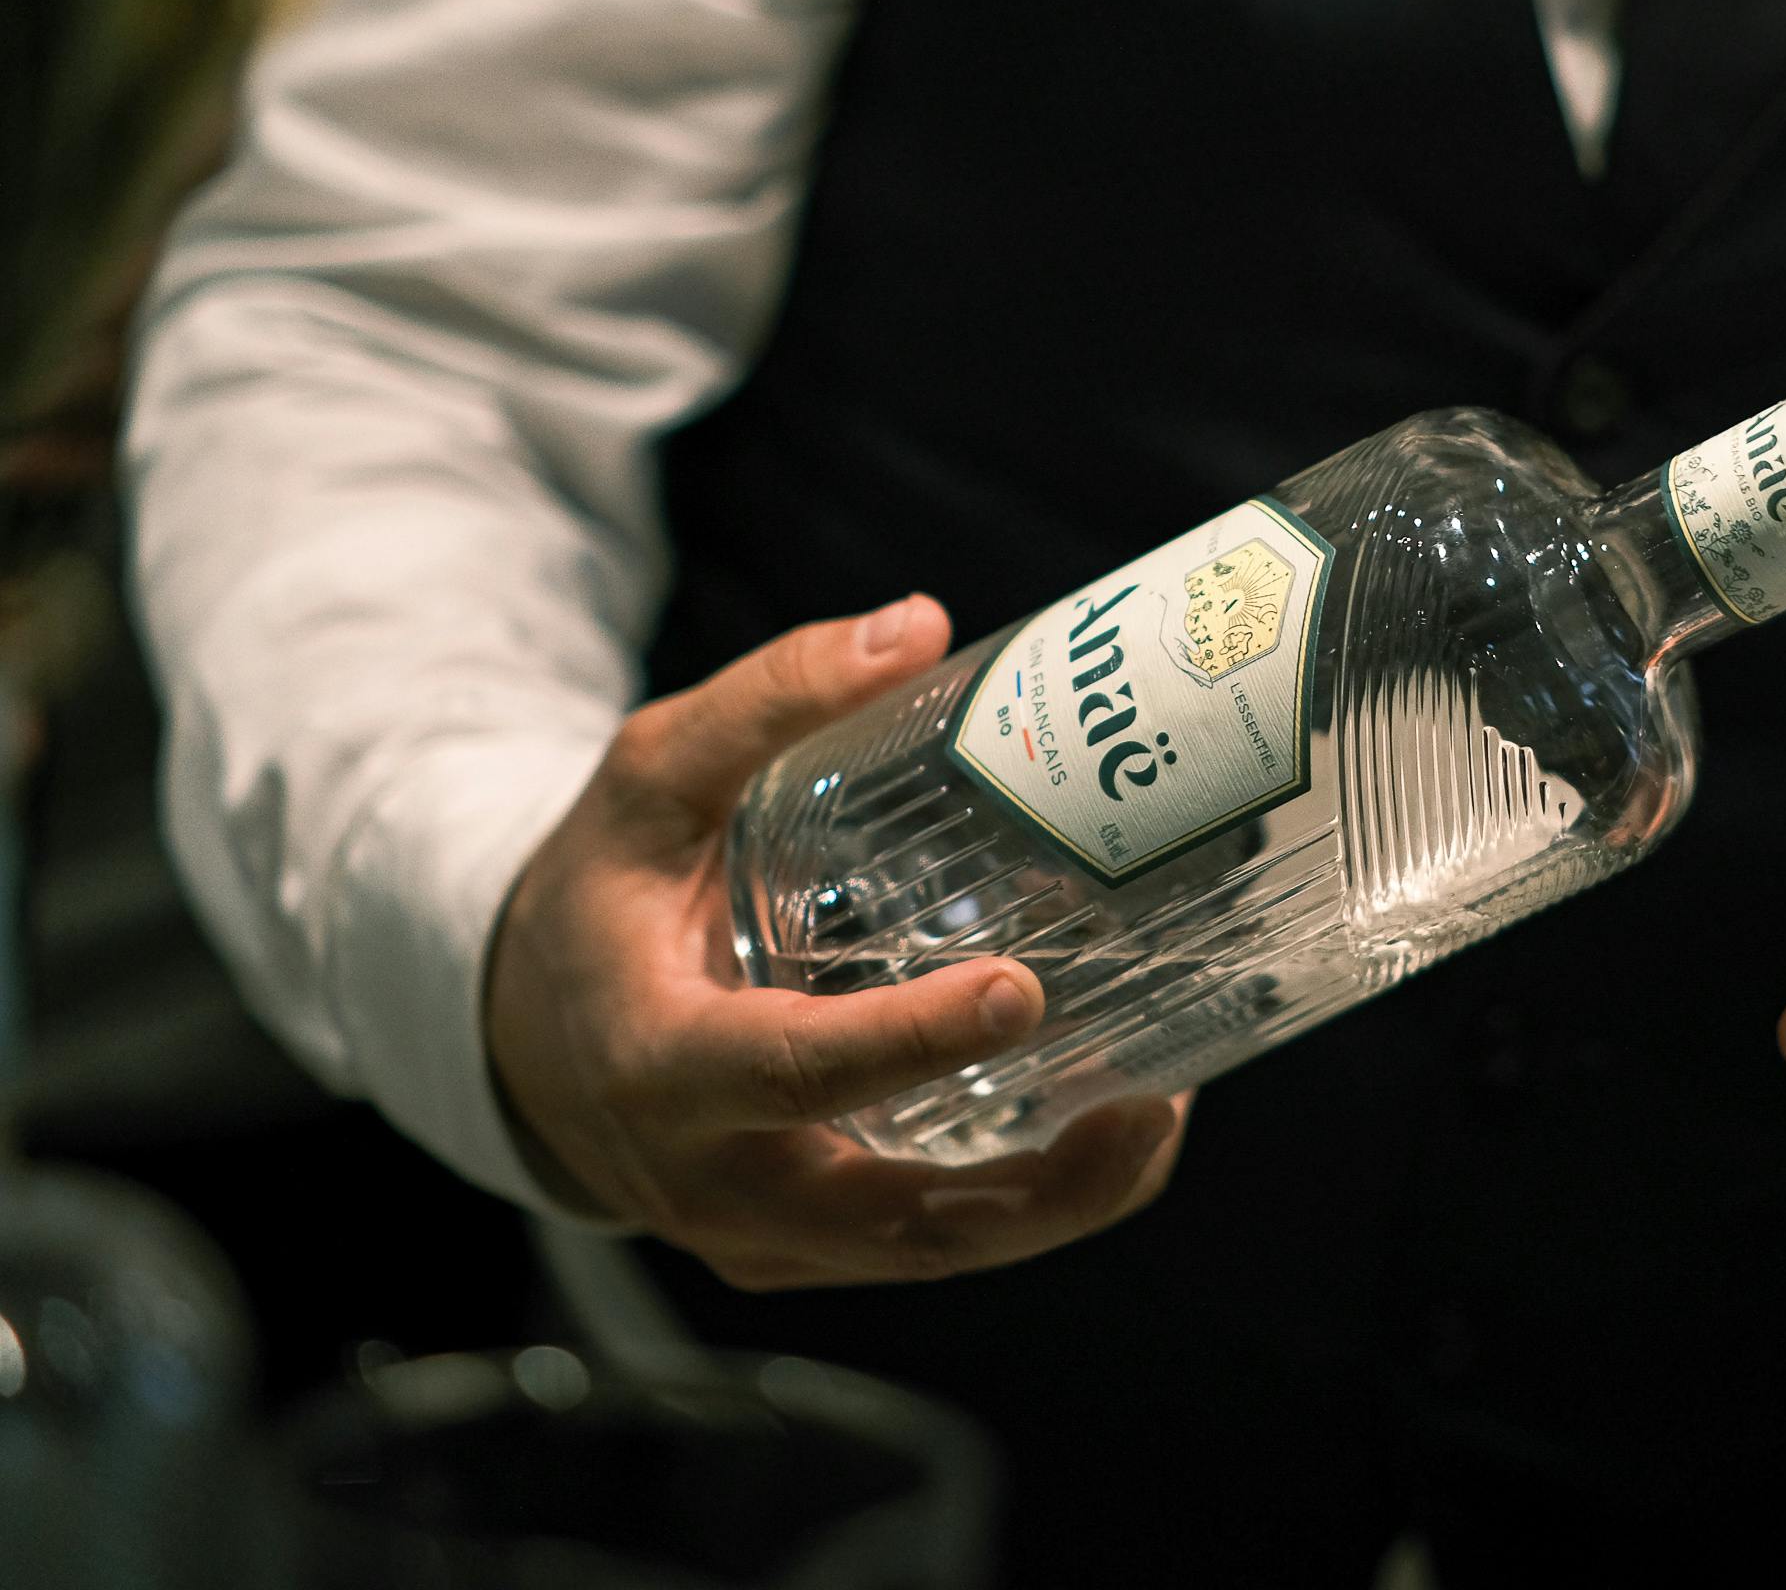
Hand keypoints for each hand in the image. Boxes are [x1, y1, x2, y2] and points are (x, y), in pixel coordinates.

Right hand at [487, 594, 1185, 1288]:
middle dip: (1037, 1185)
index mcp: (660, 1067)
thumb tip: (915, 628)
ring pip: (930, 1253)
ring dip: (1059, 1203)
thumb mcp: (648, 782)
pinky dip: (1027, 1205)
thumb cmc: (601, 898)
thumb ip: (766, 701)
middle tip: (1150, 1104)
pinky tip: (1114, 1127)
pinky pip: (926, 1244)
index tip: (1019, 992)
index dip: (910, 1044)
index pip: (792, 1071)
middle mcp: (711, 1179)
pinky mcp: (807, 1251)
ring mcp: (764, 1237)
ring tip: (1163, 1116)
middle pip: (893, 1225)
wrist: (526, 1035)